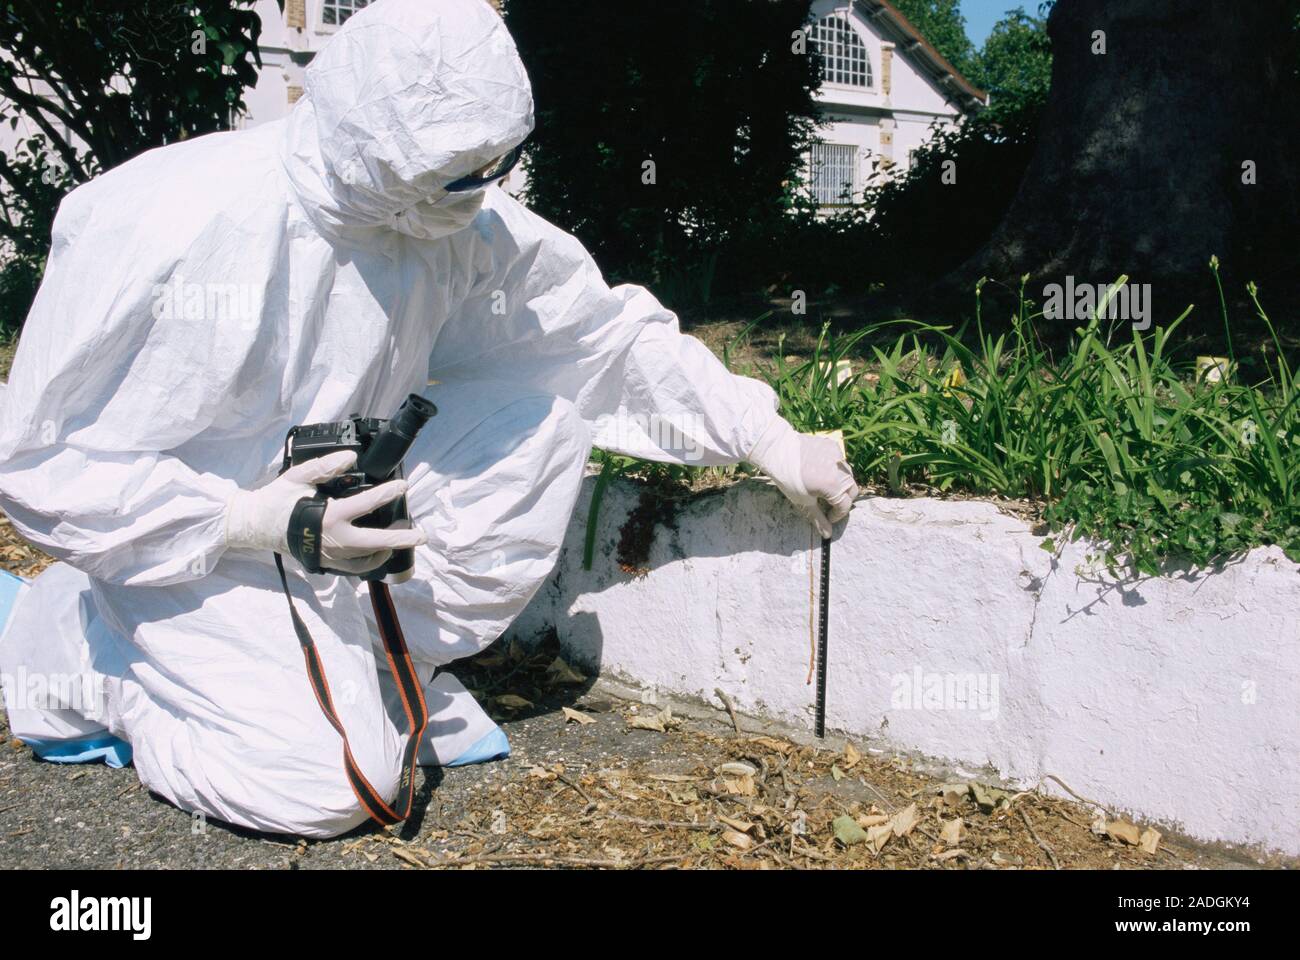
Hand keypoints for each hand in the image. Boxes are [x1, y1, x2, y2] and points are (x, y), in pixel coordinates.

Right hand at [225, 450, 426, 573]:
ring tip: (403, 541)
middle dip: (400, 539)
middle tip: (422, 536)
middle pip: (375, 542)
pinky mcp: (326, 564)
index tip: (402, 486)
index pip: (366, 504)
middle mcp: (333, 539)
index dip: (387, 494)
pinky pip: (354, 569)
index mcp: (328, 516)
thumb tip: (351, 458)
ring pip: (367, 558)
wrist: (255, 526)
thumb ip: (325, 467)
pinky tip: (379, 554)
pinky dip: (369, 563)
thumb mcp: (298, 477)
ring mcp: (331, 555)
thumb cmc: (277, 500)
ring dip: (387, 550)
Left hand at [747, 419, 857, 537]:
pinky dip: (836, 469)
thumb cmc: (789, 479)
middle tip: (831, 505)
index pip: (845, 506)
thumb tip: (827, 535)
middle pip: (852, 491)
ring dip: (842, 485)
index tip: (829, 518)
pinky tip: (822, 471)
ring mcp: (838, 457)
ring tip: (827, 488)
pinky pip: (840, 461)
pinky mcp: (833, 446)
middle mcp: (841, 471)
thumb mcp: (804, 502)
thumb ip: (818, 518)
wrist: (778, 451)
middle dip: (843, 500)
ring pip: (848, 475)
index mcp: (835, 487)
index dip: (837, 515)